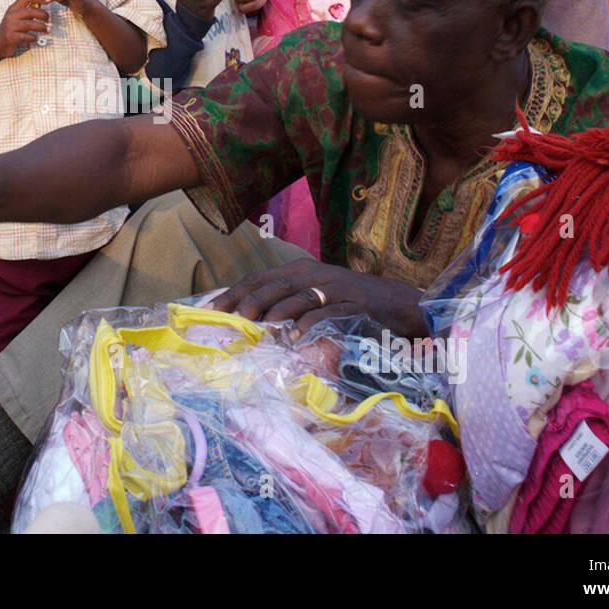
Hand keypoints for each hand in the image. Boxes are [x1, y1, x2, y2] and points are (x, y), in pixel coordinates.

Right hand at [0, 0, 49, 56]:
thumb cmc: (12, 28)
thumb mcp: (18, 17)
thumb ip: (29, 10)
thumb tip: (44, 2)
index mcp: (13, 8)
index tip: (48, 1)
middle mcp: (11, 15)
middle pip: (29, 11)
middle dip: (42, 14)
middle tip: (49, 19)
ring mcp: (9, 26)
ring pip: (28, 24)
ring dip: (41, 27)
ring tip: (48, 30)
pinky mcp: (9, 37)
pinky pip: (24, 37)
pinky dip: (33, 38)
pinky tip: (37, 38)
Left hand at [210, 258, 427, 338]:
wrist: (397, 303)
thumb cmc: (347, 303)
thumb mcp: (312, 298)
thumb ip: (283, 305)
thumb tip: (247, 322)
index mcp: (297, 271)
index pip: (257, 279)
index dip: (233, 293)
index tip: (210, 311)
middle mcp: (312, 273)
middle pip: (272, 285)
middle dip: (247, 302)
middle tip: (230, 320)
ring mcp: (332, 286)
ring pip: (296, 296)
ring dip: (275, 313)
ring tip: (258, 329)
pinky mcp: (351, 302)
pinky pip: (326, 312)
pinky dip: (309, 324)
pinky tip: (296, 338)